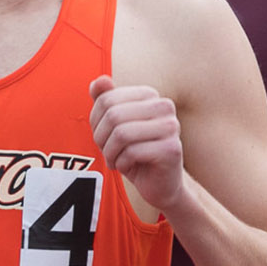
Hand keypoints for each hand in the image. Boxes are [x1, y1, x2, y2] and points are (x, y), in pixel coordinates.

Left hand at [88, 75, 184, 215]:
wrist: (159, 184)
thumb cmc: (135, 153)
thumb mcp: (116, 126)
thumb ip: (106, 101)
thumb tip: (99, 80)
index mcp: (150, 95)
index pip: (106, 99)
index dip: (95, 122)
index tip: (102, 136)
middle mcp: (164, 106)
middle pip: (113, 115)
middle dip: (101, 138)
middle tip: (106, 152)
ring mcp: (171, 127)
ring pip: (121, 134)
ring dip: (110, 152)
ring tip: (114, 160)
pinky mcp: (171, 149)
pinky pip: (132, 152)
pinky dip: (121, 163)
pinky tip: (127, 166)